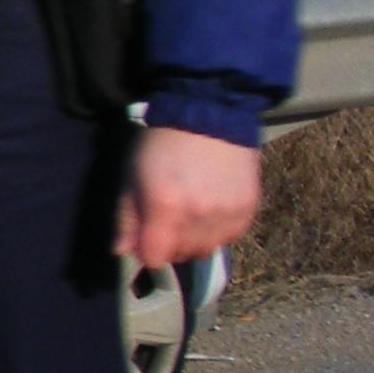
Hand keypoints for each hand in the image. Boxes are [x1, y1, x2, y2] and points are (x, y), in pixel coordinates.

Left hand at [116, 126, 259, 270]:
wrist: (210, 115)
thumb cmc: (161, 145)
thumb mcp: (132, 176)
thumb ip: (127, 218)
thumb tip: (123, 251)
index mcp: (166, 206)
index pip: (155, 257)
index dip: (145, 251)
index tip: (144, 237)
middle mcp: (200, 215)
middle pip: (182, 255)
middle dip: (169, 245)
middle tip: (166, 221)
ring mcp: (228, 213)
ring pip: (207, 249)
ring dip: (194, 240)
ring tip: (189, 215)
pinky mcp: (249, 208)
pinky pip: (230, 237)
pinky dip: (218, 231)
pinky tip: (210, 210)